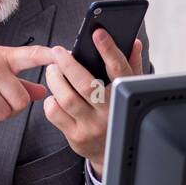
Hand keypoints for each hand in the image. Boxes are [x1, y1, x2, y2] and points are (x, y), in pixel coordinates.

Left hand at [43, 30, 143, 173]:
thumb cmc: (119, 112)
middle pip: (85, 84)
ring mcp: (92, 125)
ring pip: (66, 98)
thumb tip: (135, 42)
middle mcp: (109, 111)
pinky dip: (51, 99)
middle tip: (58, 52)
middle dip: (68, 64)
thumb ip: (132, 65)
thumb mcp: (130, 89)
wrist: (113, 152)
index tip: (98, 33)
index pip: (118, 69)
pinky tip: (54, 94)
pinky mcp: (76, 136)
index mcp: (124, 95)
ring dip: (54, 79)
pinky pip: (55, 113)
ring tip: (53, 70)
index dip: (108, 49)